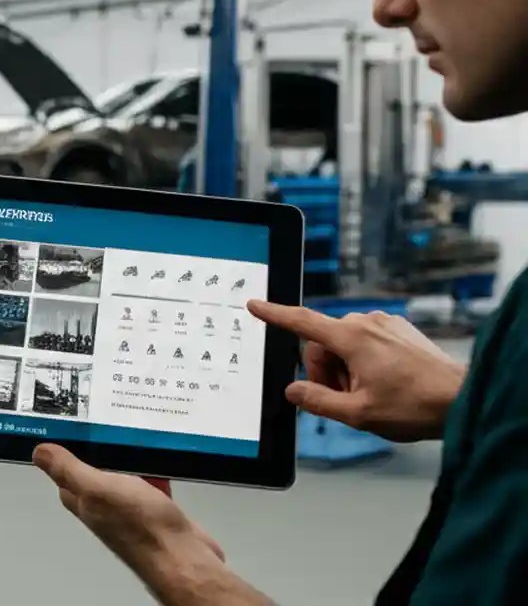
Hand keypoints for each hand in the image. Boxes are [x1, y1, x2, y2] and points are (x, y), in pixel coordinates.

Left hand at [33, 445, 273, 605]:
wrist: (183, 555)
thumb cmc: (140, 523)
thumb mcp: (98, 490)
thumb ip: (69, 471)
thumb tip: (37, 452)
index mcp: (84, 503)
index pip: (65, 476)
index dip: (65, 454)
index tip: (69, 426)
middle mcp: (104, 508)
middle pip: (96, 474)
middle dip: (101, 450)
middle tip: (106, 418)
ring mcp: (131, 511)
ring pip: (125, 476)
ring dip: (129, 457)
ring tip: (133, 426)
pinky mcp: (157, 510)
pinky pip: (152, 483)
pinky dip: (155, 468)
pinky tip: (161, 450)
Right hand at [247, 302, 465, 441]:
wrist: (463, 398)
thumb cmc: (415, 406)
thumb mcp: (358, 414)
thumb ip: (318, 401)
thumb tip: (293, 391)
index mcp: (351, 338)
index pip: (302, 322)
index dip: (275, 315)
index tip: (255, 306)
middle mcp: (365, 323)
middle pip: (322, 344)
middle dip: (325, 371)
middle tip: (346, 399)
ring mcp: (384, 324)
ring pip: (343, 344)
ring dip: (345, 369)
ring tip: (370, 394)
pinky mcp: (398, 329)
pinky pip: (365, 341)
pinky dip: (363, 362)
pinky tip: (384, 383)